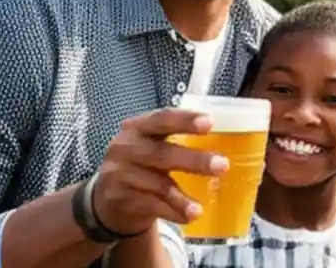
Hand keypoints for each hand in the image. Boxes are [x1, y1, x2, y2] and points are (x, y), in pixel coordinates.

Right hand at [92, 108, 227, 235]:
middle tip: (222, 165)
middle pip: (162, 153)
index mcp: (137, 127)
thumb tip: (229, 140)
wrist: (106, 197)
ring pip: (157, 184)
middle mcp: (125, 148)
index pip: (162, 119)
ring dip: (182, 197)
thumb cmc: (141, 163)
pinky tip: (189, 216)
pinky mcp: (120, 198)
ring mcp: (120, 174)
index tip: (211, 122)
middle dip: (194, 160)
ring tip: (201, 207)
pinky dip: (172, 212)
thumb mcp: (151, 144)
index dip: (186, 120)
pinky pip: (151, 206)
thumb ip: (177, 139)